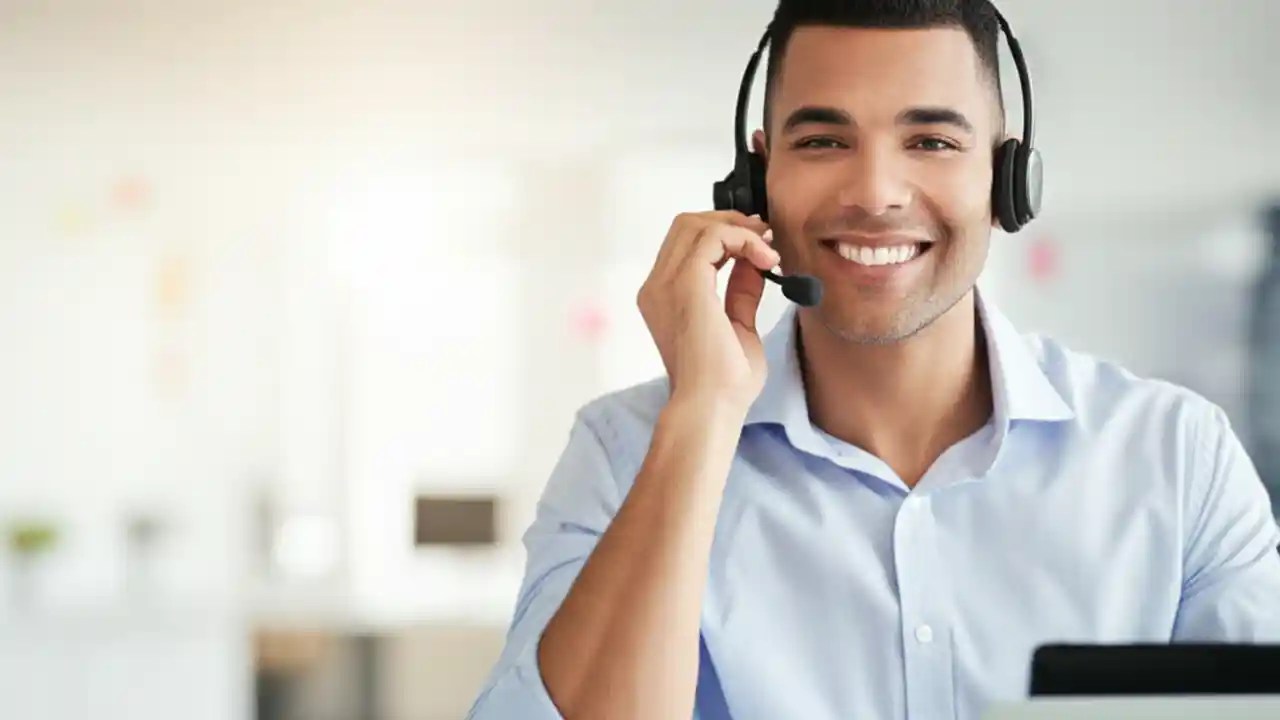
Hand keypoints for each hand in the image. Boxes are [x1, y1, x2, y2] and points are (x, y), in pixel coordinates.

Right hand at [636, 211, 781, 412]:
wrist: (712, 407)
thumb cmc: (723, 383)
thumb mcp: (738, 325)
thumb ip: (741, 291)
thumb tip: (754, 262)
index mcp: (664, 297)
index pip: (686, 243)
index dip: (725, 233)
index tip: (761, 243)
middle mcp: (657, 286)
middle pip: (686, 225)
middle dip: (730, 223)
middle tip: (765, 237)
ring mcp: (666, 283)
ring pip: (695, 224)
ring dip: (738, 228)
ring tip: (768, 247)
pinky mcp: (685, 284)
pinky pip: (713, 237)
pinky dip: (743, 238)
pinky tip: (765, 258)